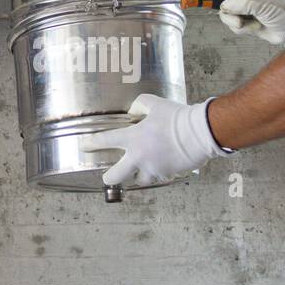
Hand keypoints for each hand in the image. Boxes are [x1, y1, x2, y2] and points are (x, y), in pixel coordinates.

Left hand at [80, 94, 232, 186]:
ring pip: (139, 180)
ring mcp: (153, 169)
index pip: (105, 141)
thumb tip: (134, 110)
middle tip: (107, 176)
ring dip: (139, 175)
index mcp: (133, 138)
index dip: (92, 143)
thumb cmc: (177, 117)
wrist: (200, 133)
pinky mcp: (167, 175)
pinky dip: (159, 172)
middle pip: (115, 176)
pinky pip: (159, 177)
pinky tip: (164, 164)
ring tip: (142, 169)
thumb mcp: (155, 104)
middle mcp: (139, 158)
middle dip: (108, 177)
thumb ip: (140, 105)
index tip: (84, 146)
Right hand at [197, 0, 284, 45]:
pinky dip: (240, 28)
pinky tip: (254, 28)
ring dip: (232, 19)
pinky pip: (233, 24)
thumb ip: (241, 4)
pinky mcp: (247, 21)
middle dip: (215, 0)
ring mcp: (247, 8)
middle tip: (205, 6)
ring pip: (226, 11)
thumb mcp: (263, 5)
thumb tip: (223, 7)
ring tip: (246, 23)